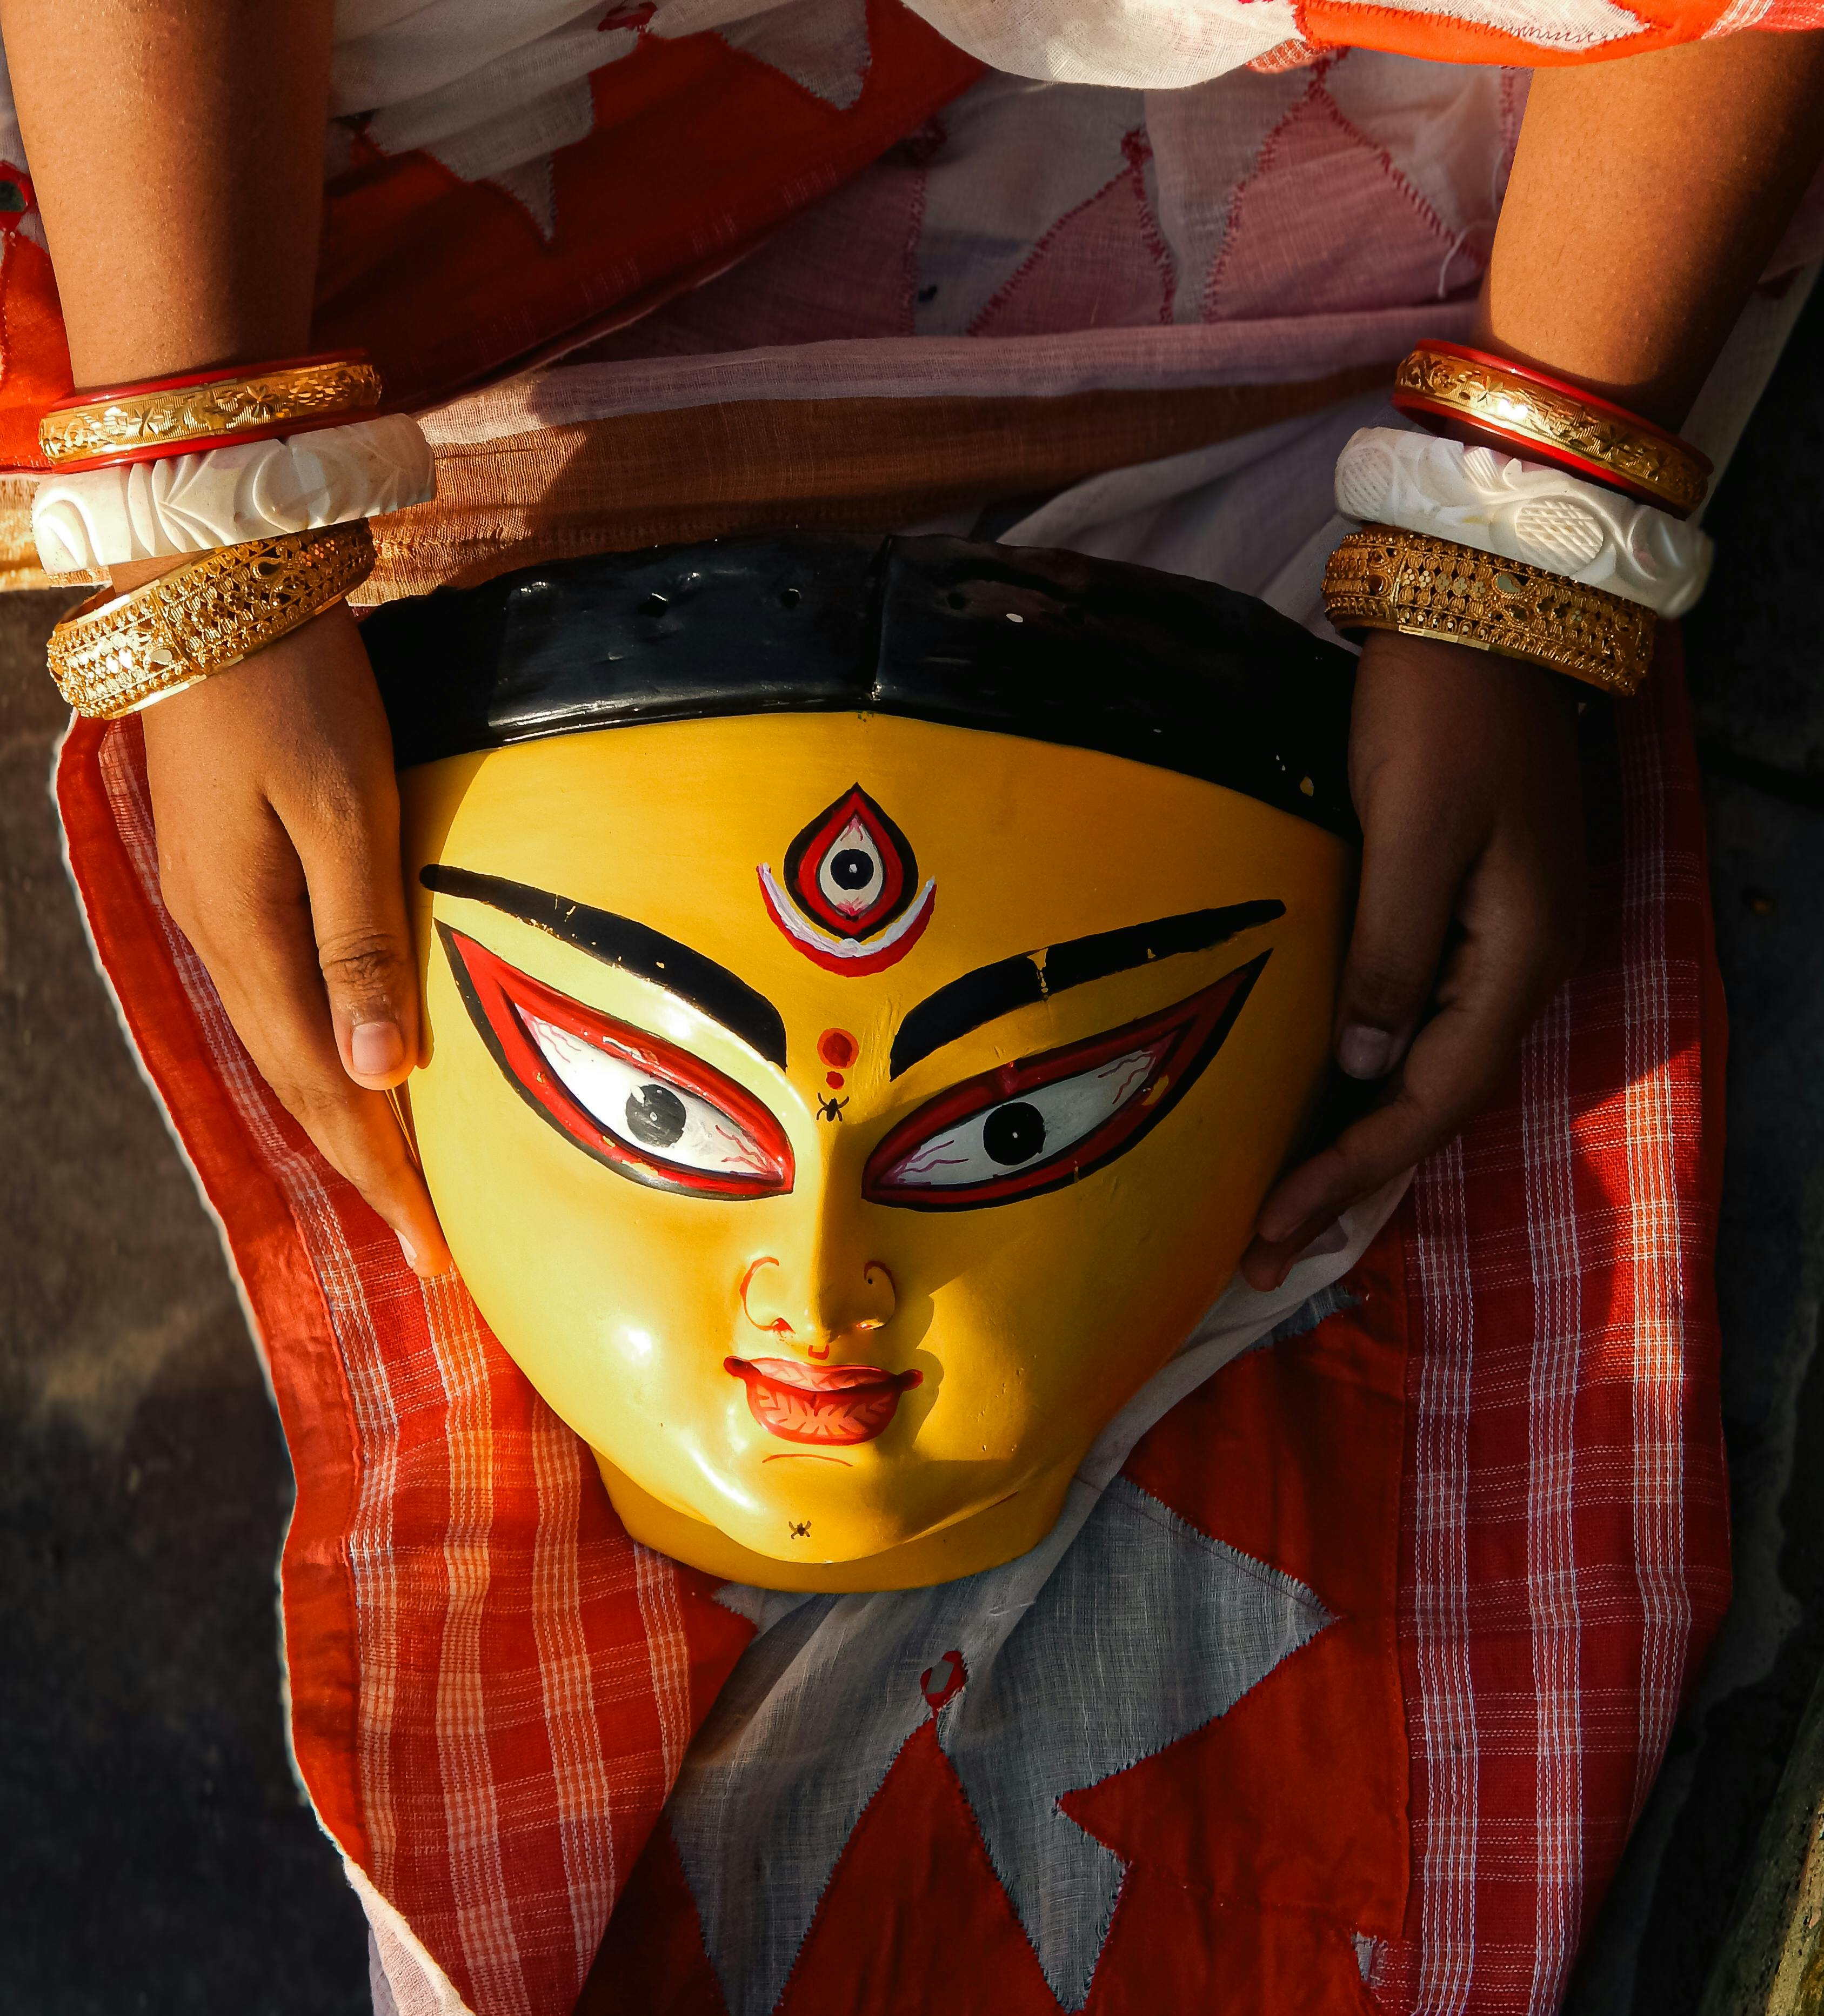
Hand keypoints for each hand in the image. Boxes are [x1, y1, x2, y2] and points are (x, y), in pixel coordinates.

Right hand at [141, 603, 451, 1276]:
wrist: (213, 590)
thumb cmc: (295, 692)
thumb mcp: (344, 811)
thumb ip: (360, 943)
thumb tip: (376, 1077)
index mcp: (251, 937)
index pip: (327, 1092)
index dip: (382, 1177)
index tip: (433, 1252)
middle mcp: (225, 940)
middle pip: (302, 1086)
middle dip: (367, 1170)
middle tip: (427, 1244)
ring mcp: (220, 909)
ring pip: (287, 1047)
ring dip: (343, 1119)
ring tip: (397, 1180)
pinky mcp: (231, 877)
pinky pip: (281, 998)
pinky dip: (323, 1052)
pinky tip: (354, 1068)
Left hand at [1240, 629, 1584, 1289]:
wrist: (1476, 617)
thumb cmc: (1440, 714)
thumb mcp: (1411, 831)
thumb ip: (1391, 951)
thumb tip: (1367, 1062)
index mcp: (1518, 955)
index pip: (1430, 1098)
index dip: (1351, 1170)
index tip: (1274, 1227)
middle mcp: (1519, 965)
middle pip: (1431, 1104)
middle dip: (1348, 1181)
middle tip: (1263, 1253)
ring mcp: (1497, 942)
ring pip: (1425, 1073)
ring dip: (1356, 1143)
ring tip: (1283, 1210)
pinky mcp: (1464, 915)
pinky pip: (1418, 1025)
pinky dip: (1367, 1082)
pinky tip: (1323, 1109)